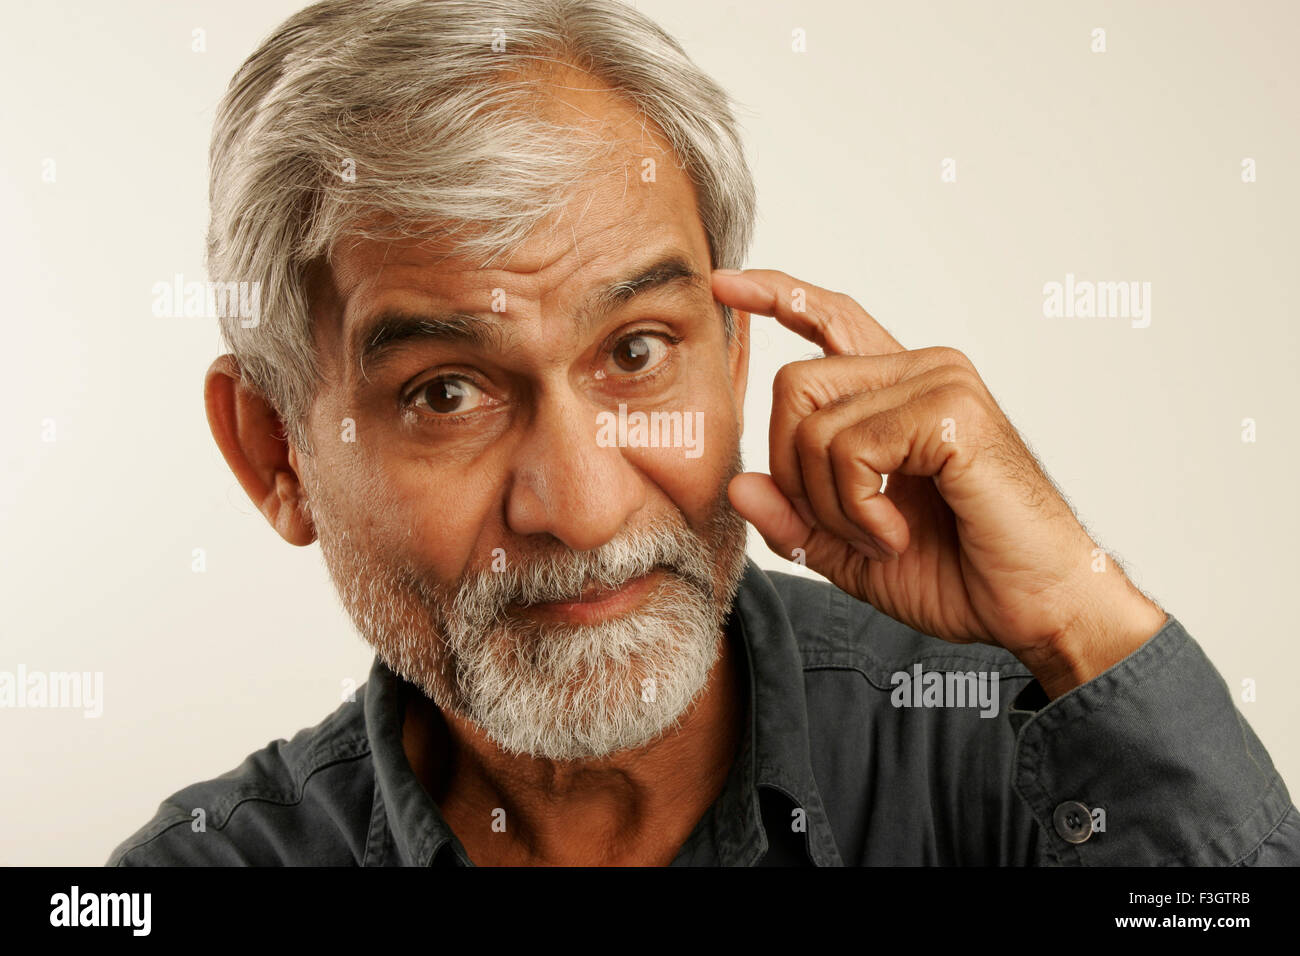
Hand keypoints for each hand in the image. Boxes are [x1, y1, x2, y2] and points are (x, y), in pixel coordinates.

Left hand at [713, 268, 1167, 697]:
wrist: (1039, 608)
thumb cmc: (963, 575)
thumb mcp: (851, 552)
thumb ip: (795, 519)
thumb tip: (737, 484)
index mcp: (900, 392)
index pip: (831, 320)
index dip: (779, 296)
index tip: (726, 283)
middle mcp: (921, 370)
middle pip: (793, 384)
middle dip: (793, 473)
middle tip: (845, 530)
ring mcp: (941, 381)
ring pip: (814, 424)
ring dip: (830, 504)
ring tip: (883, 537)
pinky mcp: (951, 409)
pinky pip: (850, 448)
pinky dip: (857, 509)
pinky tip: (897, 534)